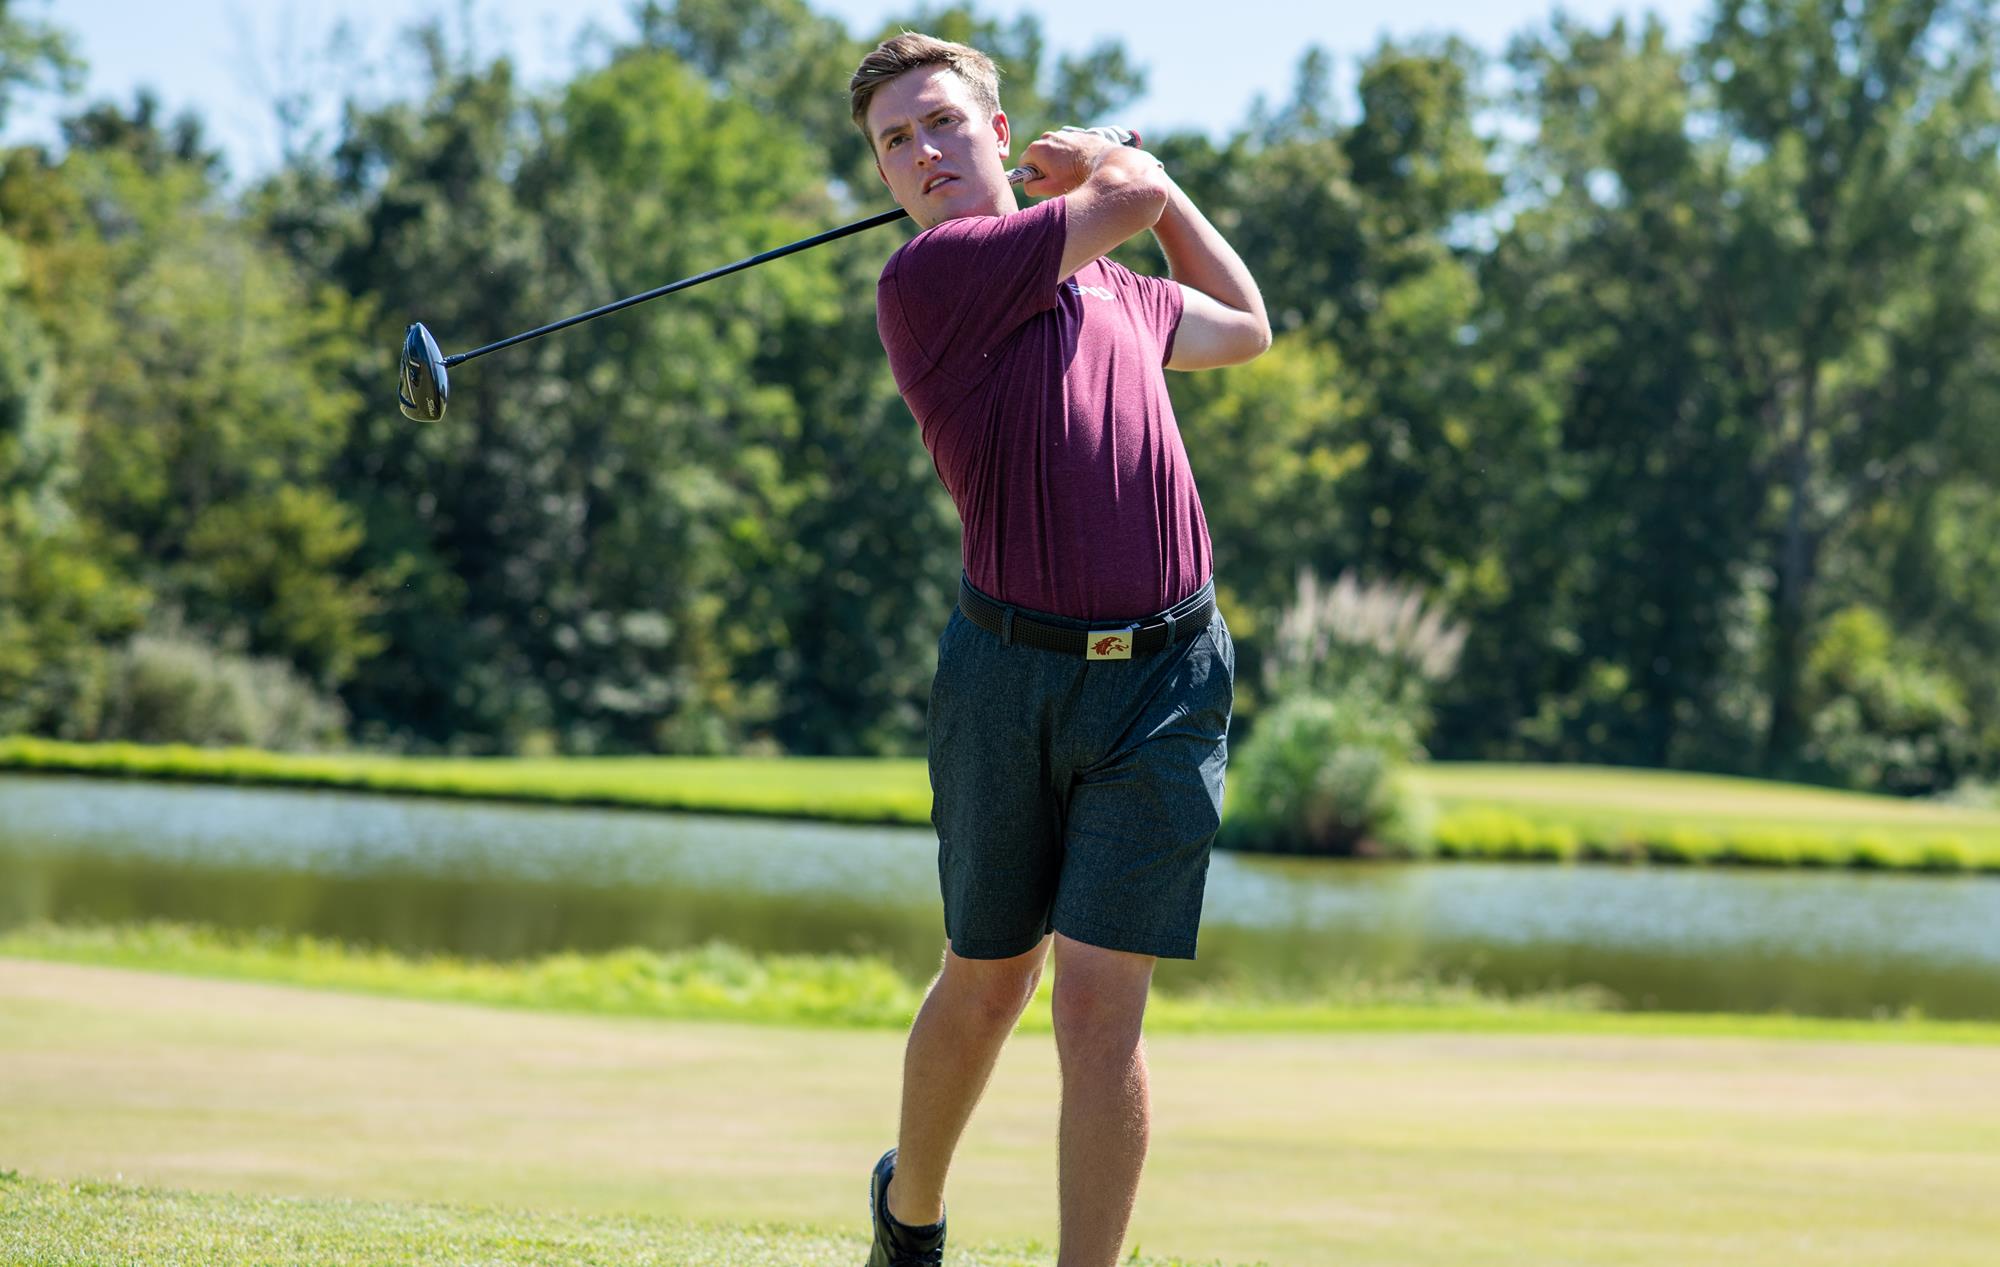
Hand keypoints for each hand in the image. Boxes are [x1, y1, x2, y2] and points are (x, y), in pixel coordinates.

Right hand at [1019, 126, 1143, 197]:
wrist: (1102, 162)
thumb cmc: (1075, 176)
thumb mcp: (1050, 188)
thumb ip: (1032, 187)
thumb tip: (1027, 184)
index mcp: (1036, 149)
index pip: (1024, 163)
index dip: (1031, 175)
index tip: (1042, 182)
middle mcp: (1046, 137)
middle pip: (1038, 156)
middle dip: (1044, 168)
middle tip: (1058, 179)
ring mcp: (1061, 133)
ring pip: (1052, 151)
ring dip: (1056, 161)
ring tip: (1071, 171)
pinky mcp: (1074, 133)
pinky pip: (1065, 146)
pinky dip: (1068, 155)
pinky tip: (1078, 164)